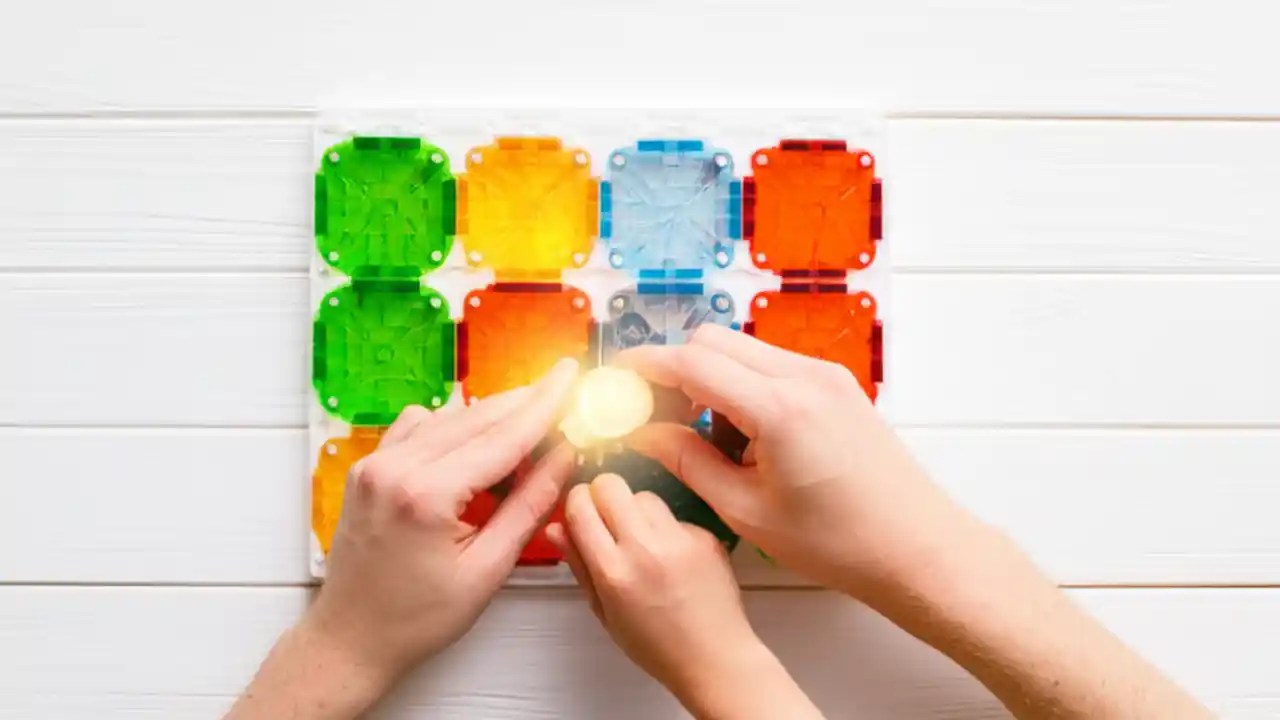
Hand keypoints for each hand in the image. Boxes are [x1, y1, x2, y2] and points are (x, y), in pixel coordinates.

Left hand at [228, 360, 579, 719]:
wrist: (350, 639)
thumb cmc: (416, 619)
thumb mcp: (487, 569)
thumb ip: (529, 506)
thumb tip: (564, 457)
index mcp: (426, 495)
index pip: (502, 437)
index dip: (544, 404)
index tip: (570, 374)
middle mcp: (394, 468)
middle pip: (477, 417)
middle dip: (524, 405)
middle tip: (564, 396)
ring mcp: (375, 463)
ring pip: (449, 417)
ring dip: (492, 419)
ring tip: (527, 439)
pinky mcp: (368, 466)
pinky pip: (418, 426)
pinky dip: (453, 428)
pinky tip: (474, 450)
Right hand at [547, 474, 822, 719]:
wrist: (714, 657)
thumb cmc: (656, 645)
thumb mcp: (604, 612)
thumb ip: (579, 566)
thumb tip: (556, 528)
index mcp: (613, 571)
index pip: (580, 506)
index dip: (576, 503)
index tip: (580, 512)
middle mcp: (645, 548)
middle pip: (611, 484)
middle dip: (603, 494)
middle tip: (608, 517)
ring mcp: (679, 539)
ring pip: (644, 494)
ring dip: (636, 509)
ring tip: (642, 541)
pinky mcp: (705, 536)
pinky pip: (674, 515)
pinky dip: (667, 528)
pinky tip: (672, 557)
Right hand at [616, 328, 1211, 719]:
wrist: (917, 546)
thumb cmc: (839, 542)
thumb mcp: (746, 511)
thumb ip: (688, 462)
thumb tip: (645, 434)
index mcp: (778, 407)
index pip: (690, 362)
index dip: (642, 368)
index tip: (614, 381)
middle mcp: (804, 376)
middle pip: (713, 341)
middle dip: (676, 371)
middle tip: (657, 418)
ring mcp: (825, 376)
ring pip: (742, 350)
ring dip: (711, 379)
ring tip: (707, 441)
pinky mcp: (838, 385)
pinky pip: (773, 366)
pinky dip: (744, 387)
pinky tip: (745, 440)